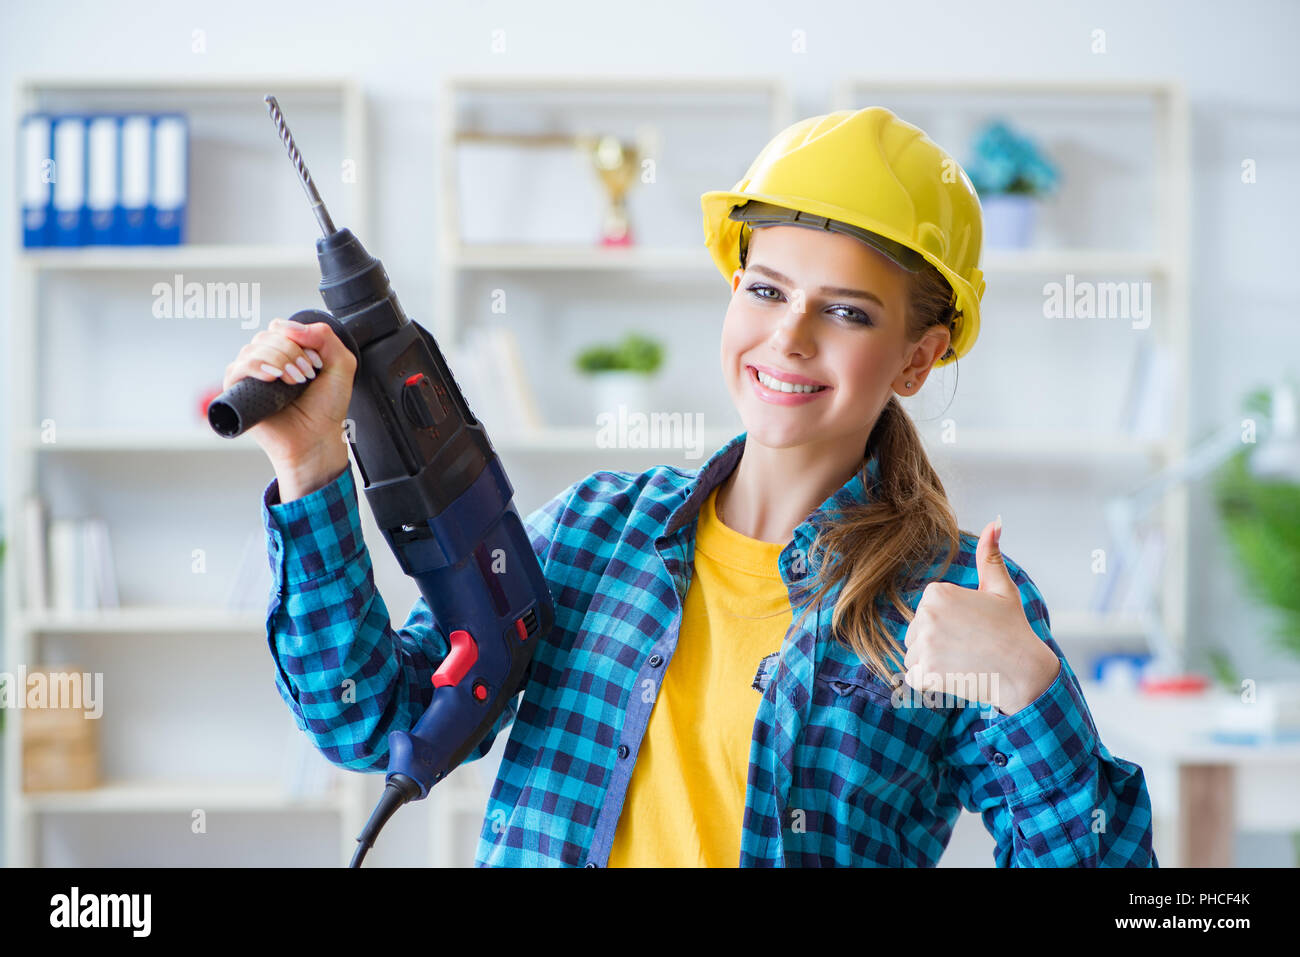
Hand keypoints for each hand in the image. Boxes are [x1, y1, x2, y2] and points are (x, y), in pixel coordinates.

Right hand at [222, 317, 356, 468]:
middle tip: (307, 375)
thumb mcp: (341, 364)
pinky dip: (255, 367)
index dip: (298, 338)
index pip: (281, 327)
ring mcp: (251, 375)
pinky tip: (272, 378)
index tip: (316, 363)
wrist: (317, 438)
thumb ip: (325, 336)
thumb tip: (290, 326)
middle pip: (267, 336)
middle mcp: (266, 361)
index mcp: (286, 352)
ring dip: (278, 360)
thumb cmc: (326, 407)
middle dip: (291, 352)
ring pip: (253, 349)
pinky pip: (236, 368)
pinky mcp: (238, 392)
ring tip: (296, 382)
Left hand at [901, 515, 1060, 715]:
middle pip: (916, 632)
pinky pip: (913, 677)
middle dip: (937, 642)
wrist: (1024, 672)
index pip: (926, 611)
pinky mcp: (925, 672)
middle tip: (969, 647)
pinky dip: (930, 681)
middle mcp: (926, 616)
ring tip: (963, 661)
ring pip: (913, 655)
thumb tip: (995, 522)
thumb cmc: (1012, 629)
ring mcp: (924, 645)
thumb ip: (989, 555)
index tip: (971, 628)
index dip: (947, 622)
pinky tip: (954, 676)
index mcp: (938, 593)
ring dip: (932, 663)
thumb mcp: (1001, 588)